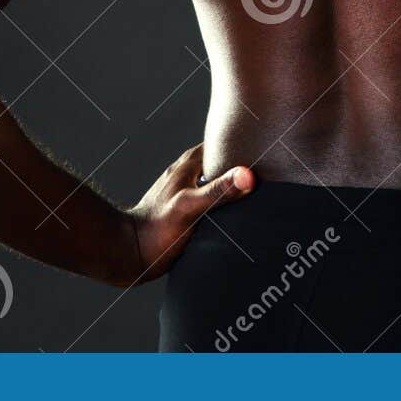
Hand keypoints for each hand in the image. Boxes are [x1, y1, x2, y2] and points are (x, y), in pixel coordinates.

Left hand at [121, 144, 253, 284]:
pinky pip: (213, 199)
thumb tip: (248, 175)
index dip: (243, 146)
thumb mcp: (190, 207)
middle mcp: (188, 173)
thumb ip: (218, 191)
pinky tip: (237, 214)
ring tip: (258, 194)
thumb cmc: (156, 231)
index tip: (265, 151)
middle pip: (223, 162)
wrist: (131, 255)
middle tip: (268, 174)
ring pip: (218, 181)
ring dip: (234, 187)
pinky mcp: (187, 209)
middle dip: (243, 166)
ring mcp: (187, 191)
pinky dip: (225, 203)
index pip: (222, 144)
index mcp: (189, 164)